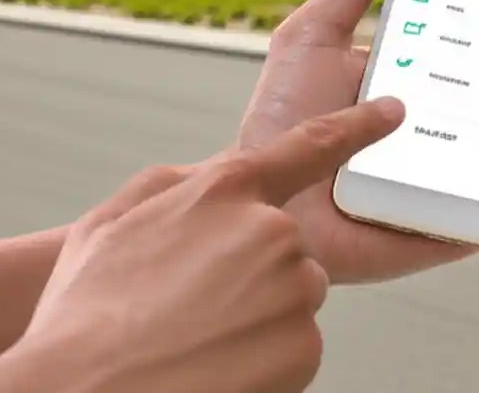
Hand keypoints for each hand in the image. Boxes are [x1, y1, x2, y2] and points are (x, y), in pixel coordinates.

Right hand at [0, 100, 404, 392]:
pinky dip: (263, 360)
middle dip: (251, 273)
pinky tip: (216, 366)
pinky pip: (293, 346)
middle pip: (287, 249)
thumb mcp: (111, 224)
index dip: (359, 126)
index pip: (312, 146)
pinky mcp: (305, 345)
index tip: (394, 112)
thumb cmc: (85, 315)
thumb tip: (203, 181)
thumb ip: (172, 187)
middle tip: (191, 305)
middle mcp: (272, 232)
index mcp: (226, 191)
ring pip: (291, 299)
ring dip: (256, 318)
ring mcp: (294, 289)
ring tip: (195, 339)